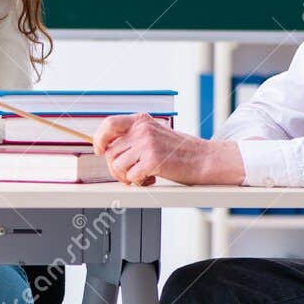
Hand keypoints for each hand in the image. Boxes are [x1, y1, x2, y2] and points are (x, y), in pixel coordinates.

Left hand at [93, 114, 244, 186]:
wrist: (204, 159)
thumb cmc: (180, 151)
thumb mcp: (154, 134)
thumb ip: (133, 137)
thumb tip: (107, 148)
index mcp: (141, 121)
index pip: (109, 124)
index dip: (99, 139)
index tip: (98, 150)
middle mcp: (142, 130)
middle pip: (111, 152)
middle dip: (116, 168)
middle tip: (131, 174)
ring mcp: (147, 144)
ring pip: (118, 166)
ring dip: (127, 177)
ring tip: (144, 176)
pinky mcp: (153, 160)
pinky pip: (131, 177)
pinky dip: (139, 183)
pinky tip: (151, 179)